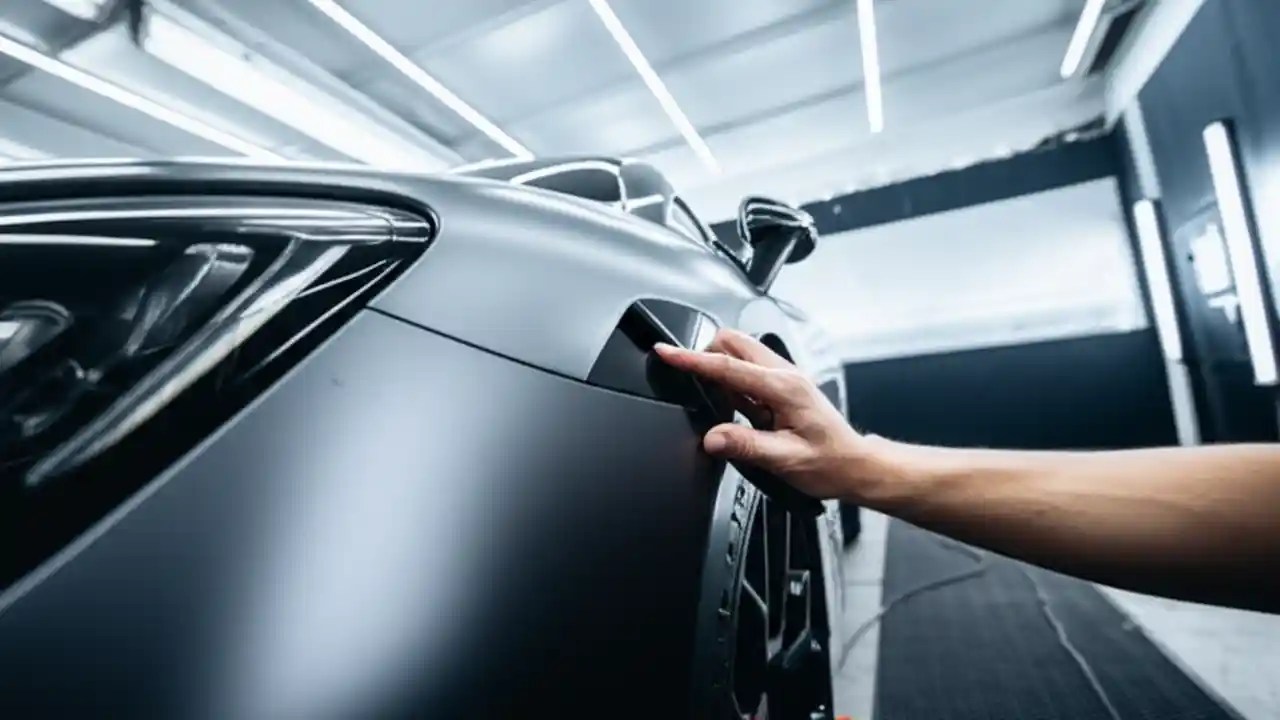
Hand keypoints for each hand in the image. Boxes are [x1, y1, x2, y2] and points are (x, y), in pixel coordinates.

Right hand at [653, 329, 871, 500]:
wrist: (855, 465)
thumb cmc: (829, 463)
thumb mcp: (785, 460)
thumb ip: (746, 446)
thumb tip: (712, 438)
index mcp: (784, 388)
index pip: (728, 366)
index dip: (692, 359)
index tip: (666, 352)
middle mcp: (785, 375)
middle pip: (733, 343)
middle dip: (707, 357)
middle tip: (696, 389)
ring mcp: (783, 378)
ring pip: (740, 354)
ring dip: (721, 374)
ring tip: (727, 412)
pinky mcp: (781, 386)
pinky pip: (747, 374)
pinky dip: (733, 387)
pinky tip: (740, 414)